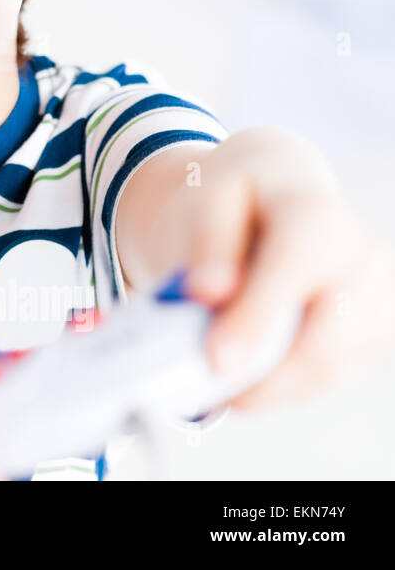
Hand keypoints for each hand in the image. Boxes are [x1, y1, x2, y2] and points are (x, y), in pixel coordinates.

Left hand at [153, 130, 394, 410]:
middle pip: (321, 345)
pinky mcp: (378, 335)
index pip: (291, 272)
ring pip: (323, 373)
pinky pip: (327, 378)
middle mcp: (361, 260)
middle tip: (204, 383)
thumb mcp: (207, 202)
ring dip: (265, 382)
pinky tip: (255, 352)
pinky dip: (282, 379)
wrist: (281, 197)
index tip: (217, 362)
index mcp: (315, 217)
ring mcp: (380, 302)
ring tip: (222, 355)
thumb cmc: (239, 202)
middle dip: (257, 377)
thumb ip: (207, 245)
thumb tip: (208, 293)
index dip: (253, 321)